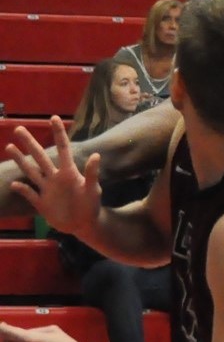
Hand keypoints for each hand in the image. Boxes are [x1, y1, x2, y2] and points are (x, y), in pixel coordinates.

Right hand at [6, 120, 102, 235]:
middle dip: (29, 143)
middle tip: (18, 128)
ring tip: (9, 146)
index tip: (54, 117)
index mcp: (68, 172)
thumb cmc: (92, 205)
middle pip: (40, 156)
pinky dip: (22, 189)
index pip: (62, 148)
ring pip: (31, 171)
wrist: (84, 224)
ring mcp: (46, 189)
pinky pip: (29, 194)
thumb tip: (96, 155)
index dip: (58, 133)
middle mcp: (55, 177)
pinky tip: (14, 184)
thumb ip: (92, 174)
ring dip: (20, 160)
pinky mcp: (41, 203)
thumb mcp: (93, 190)